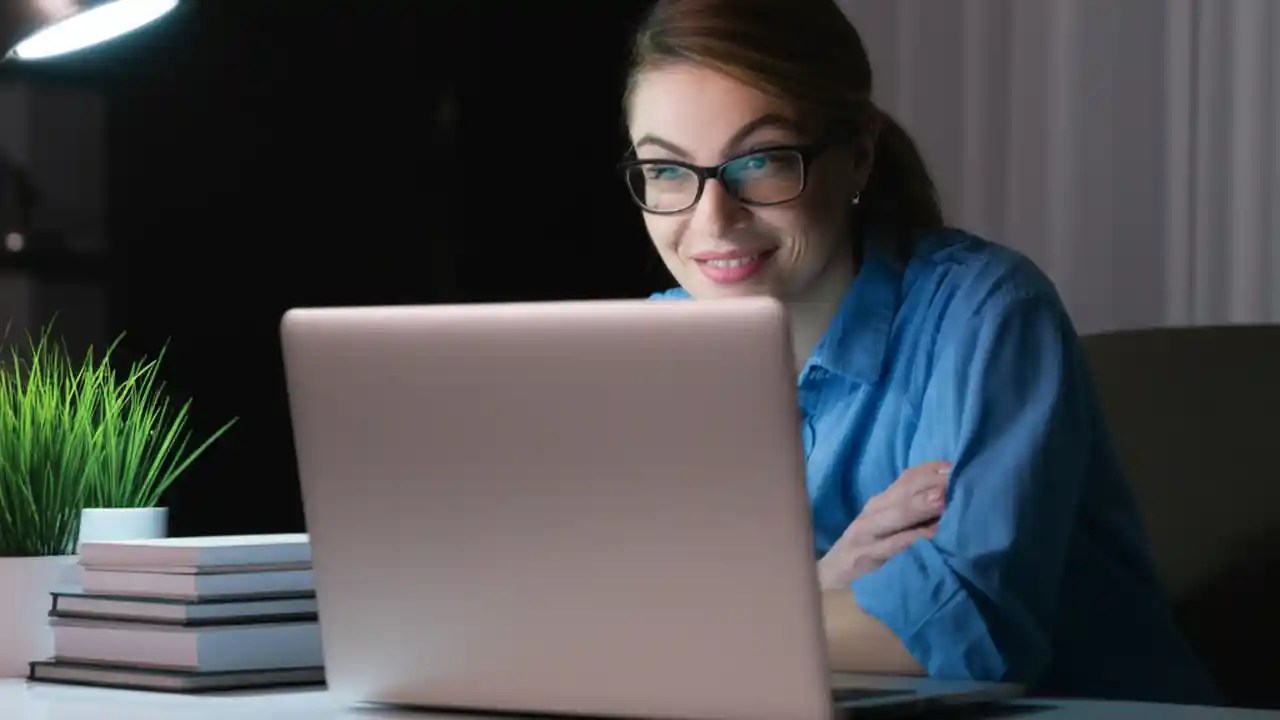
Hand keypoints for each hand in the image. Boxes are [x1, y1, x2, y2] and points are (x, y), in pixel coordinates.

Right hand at [817, 460, 950, 588]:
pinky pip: (891, 544)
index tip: (955, 465)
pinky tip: (929, 535)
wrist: (836, 567)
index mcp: (882, 500)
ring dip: (919, 505)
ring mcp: (867, 532)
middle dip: (929, 483)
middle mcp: (874, 510)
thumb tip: (950, 499)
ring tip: (942, 499)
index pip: (907, 477)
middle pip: (903, 491)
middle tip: (954, 478)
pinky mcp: (865, 554)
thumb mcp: (889, 522)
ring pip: (896, 515)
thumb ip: (913, 510)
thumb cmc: (869, 543)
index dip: (930, 470)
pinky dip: (910, 538)